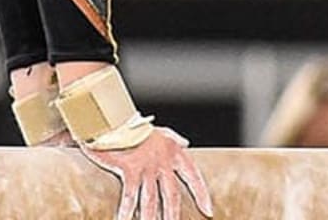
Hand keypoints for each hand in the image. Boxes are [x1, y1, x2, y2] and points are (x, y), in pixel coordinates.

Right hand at [78, 125, 212, 219]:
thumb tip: (185, 142)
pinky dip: (125, 209)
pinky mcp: (129, 169)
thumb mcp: (162, 130)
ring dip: (149, 218)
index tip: (208, 210)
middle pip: (171, 196)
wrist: (119, 117)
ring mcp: (145, 168)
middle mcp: (162, 163)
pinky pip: (129, 195)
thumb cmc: (140, 127)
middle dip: (173, 215)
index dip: (202, 193)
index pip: (193, 175)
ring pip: (150, 200)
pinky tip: (123, 219)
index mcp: (173, 153)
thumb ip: (175, 138)